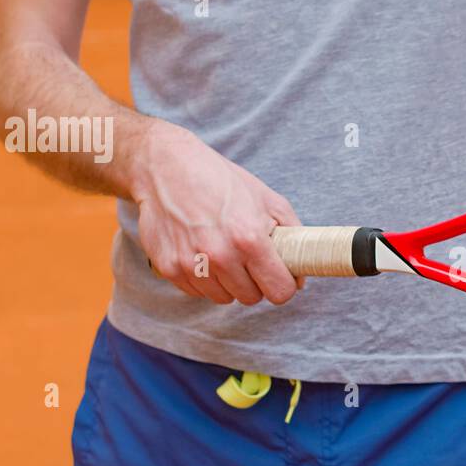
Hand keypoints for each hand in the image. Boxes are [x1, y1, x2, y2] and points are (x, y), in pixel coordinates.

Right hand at [130, 120, 301, 304]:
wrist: (165, 166)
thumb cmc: (221, 181)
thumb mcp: (268, 199)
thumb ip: (293, 236)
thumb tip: (300, 276)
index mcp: (249, 239)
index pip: (280, 291)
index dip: (283, 284)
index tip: (278, 274)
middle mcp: (219, 255)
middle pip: (251, 298)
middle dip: (254, 282)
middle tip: (247, 257)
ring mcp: (191, 264)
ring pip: (224, 299)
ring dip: (228, 282)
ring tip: (222, 251)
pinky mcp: (168, 268)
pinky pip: (197, 292)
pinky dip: (203, 278)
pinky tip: (200, 251)